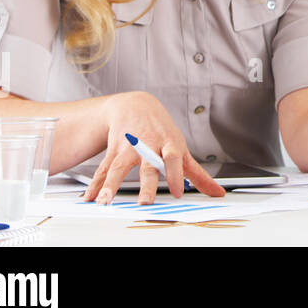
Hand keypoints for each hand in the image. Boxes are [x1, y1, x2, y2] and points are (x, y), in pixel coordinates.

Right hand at [85, 91, 224, 204]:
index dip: (176, 174)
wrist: (136, 105)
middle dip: (147, 184)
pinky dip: (96, 185)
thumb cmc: (162, 131)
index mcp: (169, 145)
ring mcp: (129, 148)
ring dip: (110, 185)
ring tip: (104, 201)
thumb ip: (197, 174)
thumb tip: (218, 193)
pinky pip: (103, 169)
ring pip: (119, 167)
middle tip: (145, 202)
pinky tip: (90, 197)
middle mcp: (149, 146)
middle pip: (148, 165)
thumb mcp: (181, 149)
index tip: (176, 192)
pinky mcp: (113, 150)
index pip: (174, 159)